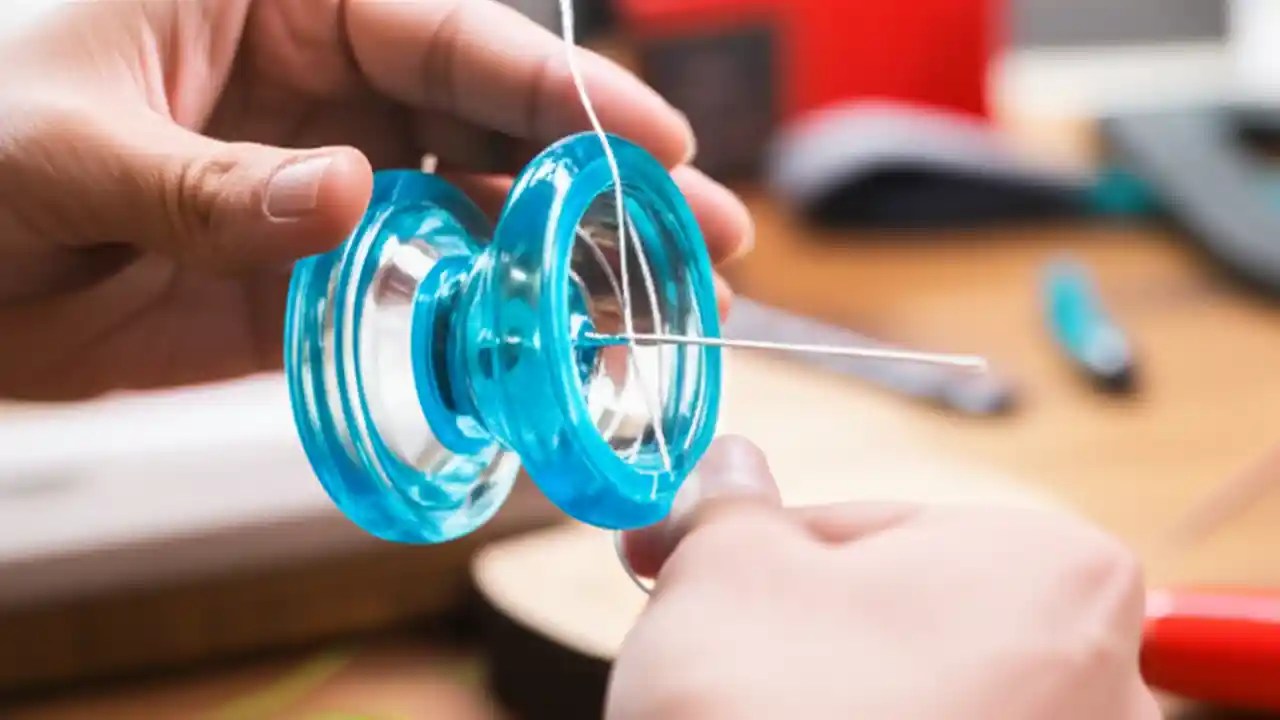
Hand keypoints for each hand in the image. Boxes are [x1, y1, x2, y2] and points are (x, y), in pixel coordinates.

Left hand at [0, 0, 750, 398]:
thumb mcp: (65, 146)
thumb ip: (208, 177)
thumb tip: (349, 194)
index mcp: (282, 11)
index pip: (447, 37)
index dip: (559, 89)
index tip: (654, 141)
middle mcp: (329, 100)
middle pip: (497, 131)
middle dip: (604, 182)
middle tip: (703, 234)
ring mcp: (334, 198)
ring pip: (479, 222)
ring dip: (567, 266)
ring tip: (658, 309)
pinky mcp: (319, 287)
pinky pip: (422, 304)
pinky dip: (487, 335)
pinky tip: (551, 363)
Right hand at [609, 437, 1161, 719]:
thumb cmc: (770, 711)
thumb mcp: (725, 570)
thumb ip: (733, 506)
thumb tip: (729, 474)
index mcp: (1057, 572)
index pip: (878, 527)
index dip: (764, 545)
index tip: (688, 557)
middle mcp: (1102, 684)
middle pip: (904, 617)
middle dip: (799, 623)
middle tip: (706, 638)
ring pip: (916, 698)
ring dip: (824, 690)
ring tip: (741, 704)